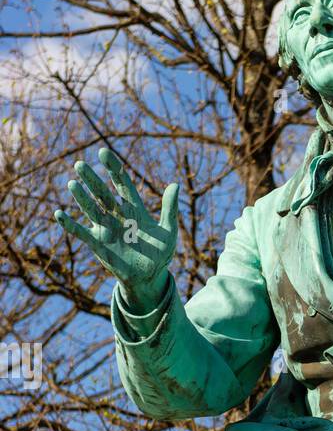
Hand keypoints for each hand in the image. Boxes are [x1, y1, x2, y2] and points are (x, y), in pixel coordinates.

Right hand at [54, 148, 178, 304]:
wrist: (148, 278)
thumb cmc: (160, 254)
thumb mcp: (168, 232)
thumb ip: (169, 209)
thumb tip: (175, 184)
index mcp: (134, 209)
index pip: (122, 183)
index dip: (113, 168)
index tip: (103, 153)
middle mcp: (117, 215)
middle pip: (102, 192)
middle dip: (92, 179)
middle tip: (80, 165)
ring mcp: (106, 228)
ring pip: (90, 208)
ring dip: (81, 197)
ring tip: (73, 184)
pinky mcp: (97, 243)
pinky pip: (81, 232)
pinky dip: (70, 224)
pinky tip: (59, 214)